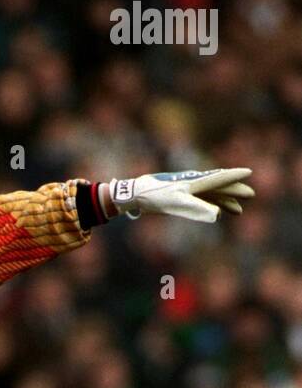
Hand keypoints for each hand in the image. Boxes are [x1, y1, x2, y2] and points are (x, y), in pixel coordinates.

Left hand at [107, 168, 253, 222]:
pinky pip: (201, 200)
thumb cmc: (156, 197)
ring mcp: (188, 190)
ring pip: (211, 195)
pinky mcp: (181, 197)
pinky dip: (211, 205)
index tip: (249, 172)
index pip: (219, 179)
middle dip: (234, 191)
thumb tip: (216, 215)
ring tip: (238, 211)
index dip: (234, 177)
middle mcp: (194, 184)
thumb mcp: (177, 204)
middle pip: (219, 186)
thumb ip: (197, 209)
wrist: (137, 194)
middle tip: (251, 195)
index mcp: (195, 183)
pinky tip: (216, 211)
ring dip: (225, 201)